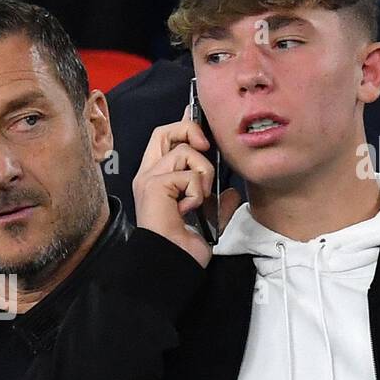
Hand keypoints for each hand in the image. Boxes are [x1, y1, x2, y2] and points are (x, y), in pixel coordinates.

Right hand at [132, 112, 240, 266]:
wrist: (173, 263)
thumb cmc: (182, 247)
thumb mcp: (208, 219)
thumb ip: (217, 203)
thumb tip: (231, 193)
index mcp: (156, 180)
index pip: (166, 139)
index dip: (184, 124)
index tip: (197, 115)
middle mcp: (148, 175)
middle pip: (167, 131)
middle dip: (191, 132)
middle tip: (207, 150)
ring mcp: (149, 178)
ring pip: (185, 151)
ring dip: (203, 174)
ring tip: (200, 199)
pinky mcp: (154, 185)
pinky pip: (188, 174)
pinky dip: (197, 192)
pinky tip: (189, 209)